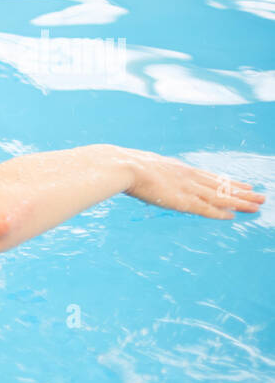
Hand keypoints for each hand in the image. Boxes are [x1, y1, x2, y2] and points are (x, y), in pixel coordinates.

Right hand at [120, 148, 264, 218]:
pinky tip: (233, 216)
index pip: (208, 177)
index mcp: (177, 169)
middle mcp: (188, 177)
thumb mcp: (138, 167)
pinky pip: (206, 208)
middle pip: (220, 185)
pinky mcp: (182, 200)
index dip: (226, 182)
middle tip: (259, 195)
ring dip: (240, 201)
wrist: (123, 167)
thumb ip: (145, 173)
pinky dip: (220, 213)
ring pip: (220, 196)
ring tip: (258, 204)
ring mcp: (186, 188)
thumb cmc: (124, 166)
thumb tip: (136, 174)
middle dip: (241, 191)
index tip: (241, 185)